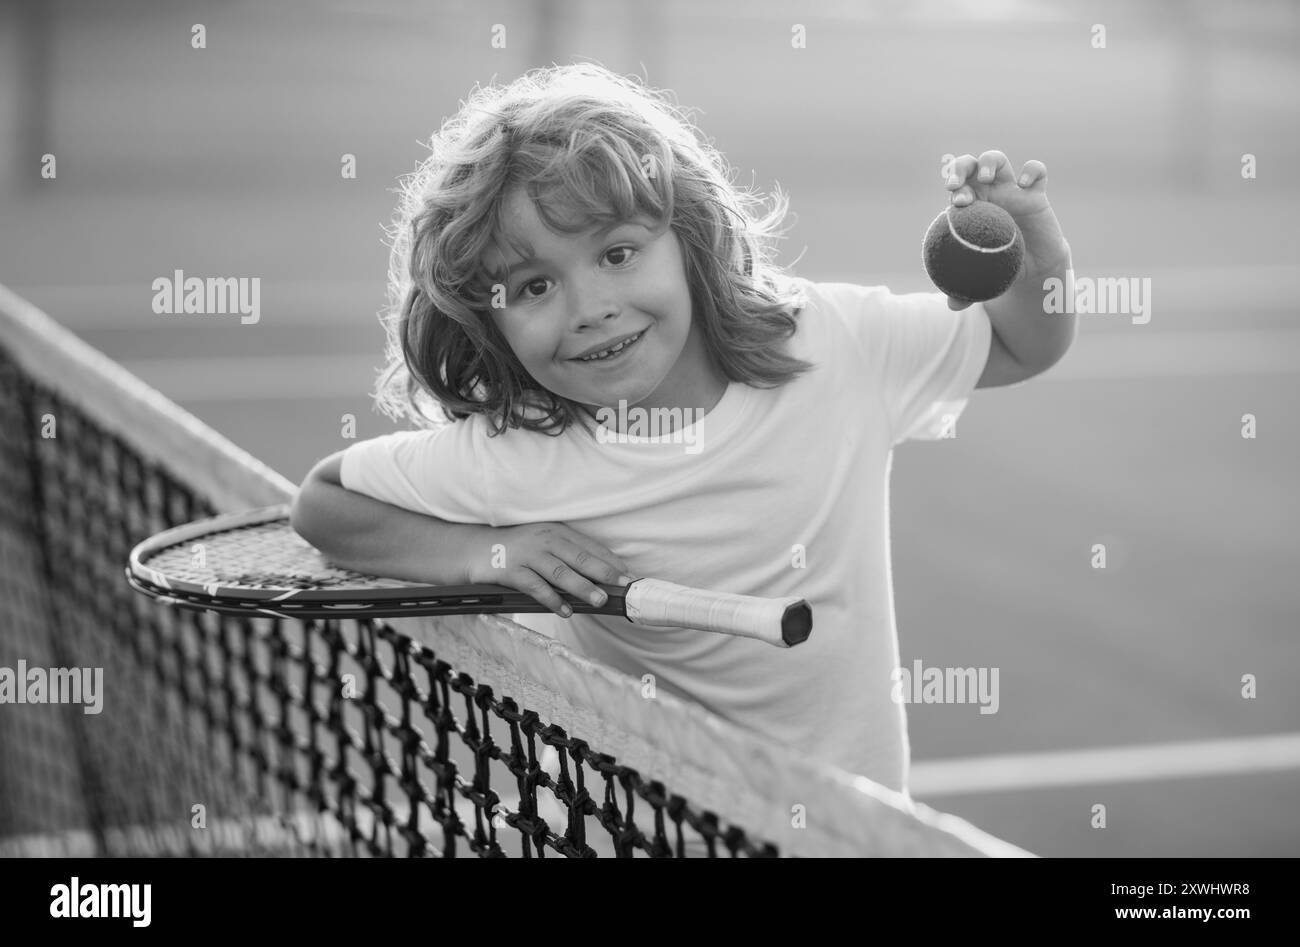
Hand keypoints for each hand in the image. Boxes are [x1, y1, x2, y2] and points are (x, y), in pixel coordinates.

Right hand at [465, 522, 632, 617]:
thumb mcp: (542, 545)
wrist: (473, 549)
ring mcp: (527, 554)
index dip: (611, 561)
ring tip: (600, 600)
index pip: (589, 546)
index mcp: (556, 531)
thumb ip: (566, 557)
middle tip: (623, 585)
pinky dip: (551, 599)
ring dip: (582, 586)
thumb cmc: (514, 550)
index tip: (629, 575)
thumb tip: (598, 580)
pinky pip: (535, 586)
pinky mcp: (511, 570)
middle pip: (579, 557)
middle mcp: (544, 540)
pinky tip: (565, 611)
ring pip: (560, 571)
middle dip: (604, 572)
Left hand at [939, 150, 1056, 309]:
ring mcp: (1010, 190)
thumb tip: (952, 306)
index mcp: (968, 208)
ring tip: (986, 177)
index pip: (956, 188)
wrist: (1032, 270)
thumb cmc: (999, 268)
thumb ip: (965, 289)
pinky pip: (1036, 171)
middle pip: (970, 166)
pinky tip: (1024, 184)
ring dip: (989, 162)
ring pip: (996, 160)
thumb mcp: (982, 279)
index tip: (956, 202)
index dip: (954, 189)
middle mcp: (986, 193)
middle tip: (958, 182)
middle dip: (961, 167)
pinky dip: (1031, 170)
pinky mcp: (1035, 193)